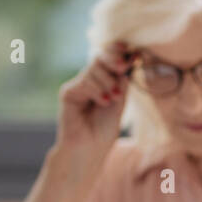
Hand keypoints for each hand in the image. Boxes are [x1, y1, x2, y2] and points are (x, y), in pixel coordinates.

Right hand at [55, 40, 131, 157]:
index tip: (134, 54)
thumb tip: (129, 59)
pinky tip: (103, 102)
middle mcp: (88, 81)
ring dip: (108, 82)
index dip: (119, 51)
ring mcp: (77, 86)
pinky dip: (97, 90)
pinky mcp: (68, 92)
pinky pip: (85, 81)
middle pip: (100, 57)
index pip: (108, 58)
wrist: (89, 149)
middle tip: (123, 67)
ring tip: (113, 99)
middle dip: (114, 60)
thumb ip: (121, 81)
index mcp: (102, 81)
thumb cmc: (104, 130)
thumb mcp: (120, 102)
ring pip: (93, 69)